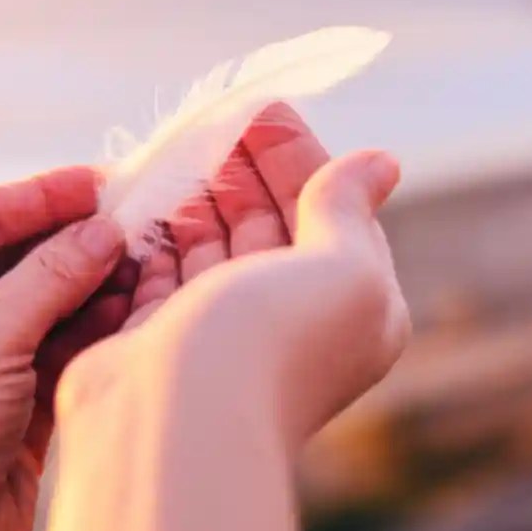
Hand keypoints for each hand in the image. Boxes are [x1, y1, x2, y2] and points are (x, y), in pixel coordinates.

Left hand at [0, 166, 129, 530]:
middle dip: (79, 241)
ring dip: (96, 285)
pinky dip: (96, 328)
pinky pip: (64, 345)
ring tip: (146, 268)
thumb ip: (51, 274)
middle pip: (23, 254)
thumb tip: (105, 231)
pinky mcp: (16, 401)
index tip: (104, 182)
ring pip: (51, 300)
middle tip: (140, 226)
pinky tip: (131, 312)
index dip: (43, 195)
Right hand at [61, 148, 408, 449]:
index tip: (262, 107)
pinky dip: (161, 232)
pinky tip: (149, 196)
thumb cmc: (273, 342)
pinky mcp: (165, 338)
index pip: (328, 212)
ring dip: (201, 194)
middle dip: (245, 168)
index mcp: (351, 308)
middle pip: (270, 225)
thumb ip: (350, 210)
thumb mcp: (343, 268)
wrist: (178, 422)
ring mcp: (224, 332)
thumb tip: (382, 162)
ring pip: (216, 246)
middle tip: (214, 116)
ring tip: (178, 144)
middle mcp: (291, 322)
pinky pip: (167, 271)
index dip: (297, 156)